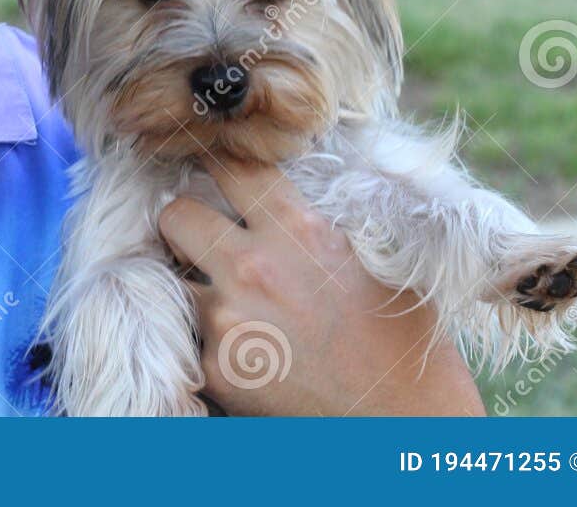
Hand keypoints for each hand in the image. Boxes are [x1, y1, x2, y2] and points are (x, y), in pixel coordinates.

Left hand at [158, 154, 484, 415]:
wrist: (402, 416)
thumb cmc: (398, 332)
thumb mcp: (368, 251)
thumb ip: (310, 214)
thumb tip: (268, 183)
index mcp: (298, 228)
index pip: (230, 166)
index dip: (214, 159)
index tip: (207, 164)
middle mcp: (255, 267)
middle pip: (176, 214)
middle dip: (184, 223)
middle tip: (200, 237)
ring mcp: (229, 320)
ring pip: (174, 279)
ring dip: (192, 284)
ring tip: (229, 299)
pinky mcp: (218, 369)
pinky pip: (190, 335)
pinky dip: (208, 337)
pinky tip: (244, 345)